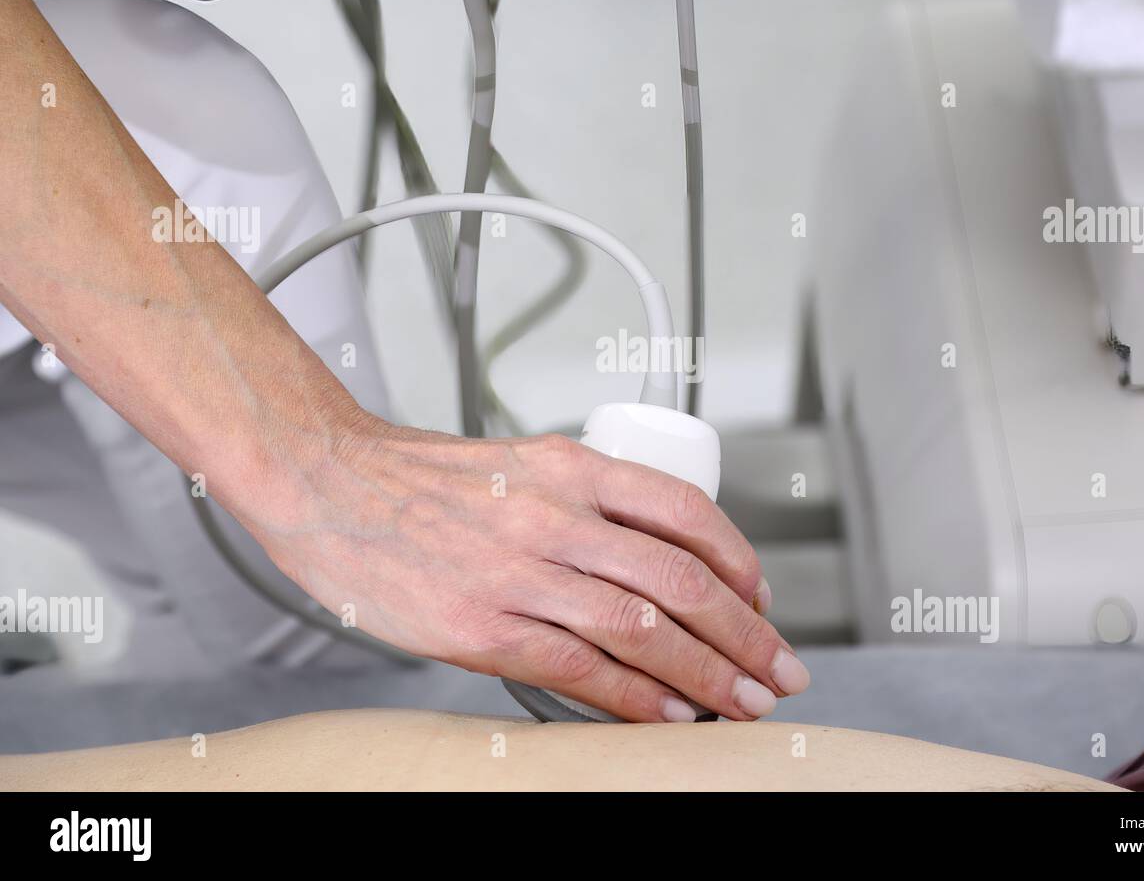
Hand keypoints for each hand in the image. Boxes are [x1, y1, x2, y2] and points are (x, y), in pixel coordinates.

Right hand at [240, 414, 810, 721]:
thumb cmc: (419, 481)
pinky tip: (668, 715)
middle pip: (679, 578)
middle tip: (778, 669)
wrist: (327, 486)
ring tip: (742, 702)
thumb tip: (651, 563)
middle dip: (743, 632)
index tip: (763, 599)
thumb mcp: (519, 466)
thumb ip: (585, 503)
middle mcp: (554, 514)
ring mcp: (519, 571)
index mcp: (570, 466)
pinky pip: (580, 667)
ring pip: (642, 627)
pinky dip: (634, 697)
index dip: (739, 561)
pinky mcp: (482, 626)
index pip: (684, 510)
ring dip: (705, 672)